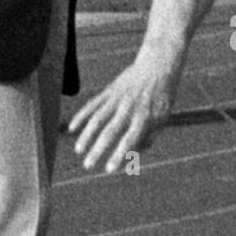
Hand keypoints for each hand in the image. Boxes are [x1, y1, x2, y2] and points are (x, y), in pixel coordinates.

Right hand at [70, 54, 179, 172]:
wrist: (158, 66)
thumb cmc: (162, 97)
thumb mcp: (163, 118)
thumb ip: (149, 137)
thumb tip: (133, 154)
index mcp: (145, 118)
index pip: (130, 140)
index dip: (118, 155)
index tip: (108, 169)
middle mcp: (129, 109)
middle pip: (110, 132)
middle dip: (97, 150)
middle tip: (88, 166)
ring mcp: (117, 99)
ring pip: (97, 118)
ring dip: (86, 135)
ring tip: (79, 151)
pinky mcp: (109, 91)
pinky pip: (92, 104)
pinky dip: (81, 116)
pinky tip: (72, 129)